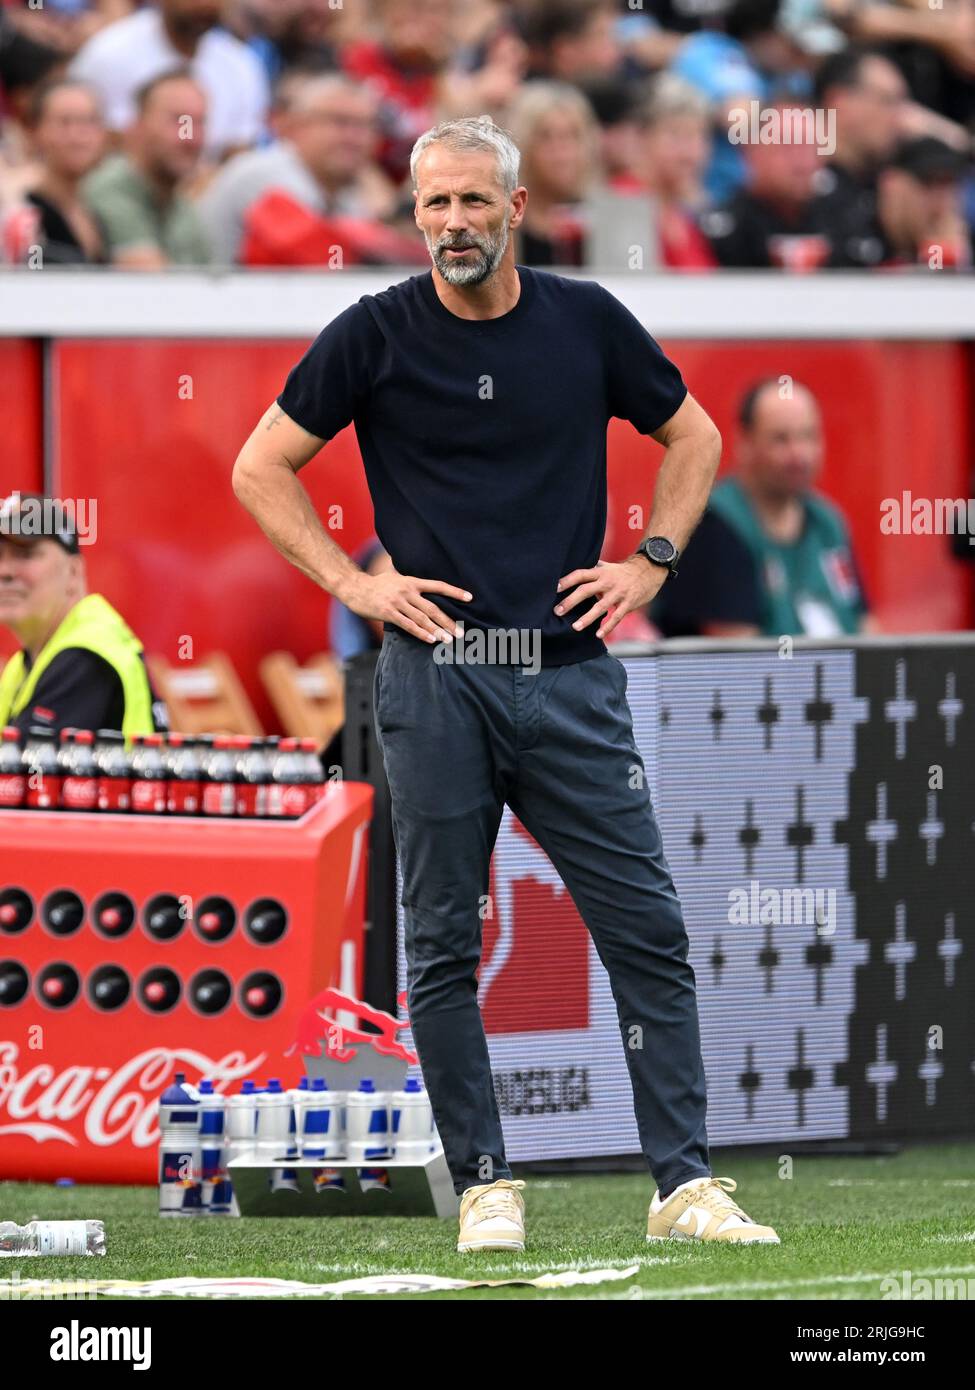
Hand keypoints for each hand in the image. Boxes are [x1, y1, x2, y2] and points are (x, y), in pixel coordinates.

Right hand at [344, 568, 470, 642]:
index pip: (438, 586)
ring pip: (422, 619)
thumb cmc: (376, 584)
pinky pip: (408, 625)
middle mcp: (407, 591)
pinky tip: (431, 640)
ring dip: (437, 630)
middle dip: (448, 621)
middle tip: (460, 632)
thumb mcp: (395, 576)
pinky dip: (421, 633)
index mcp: (411, 581)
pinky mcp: (388, 613)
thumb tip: (422, 583)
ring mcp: (398, 602)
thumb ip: (409, 581)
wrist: (354, 588)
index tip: (470, 598)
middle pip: (433, 608)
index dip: (454, 591)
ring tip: (449, 640)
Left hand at [554, 556, 666, 639]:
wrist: (650, 570)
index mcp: (601, 572)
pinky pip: (616, 617)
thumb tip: (574, 575)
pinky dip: (608, 627)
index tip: (555, 589)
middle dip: (570, 601)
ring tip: (575, 627)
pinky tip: (598, 635)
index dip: (567, 581)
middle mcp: (608, 582)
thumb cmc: (624, 571)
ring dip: (587, 618)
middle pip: (585, 590)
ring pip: (600, 606)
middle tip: (557, 611)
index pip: (580, 574)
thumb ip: (593, 571)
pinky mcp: (628, 603)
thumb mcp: (608, 567)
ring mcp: (618, 593)